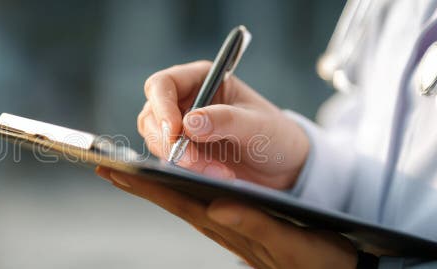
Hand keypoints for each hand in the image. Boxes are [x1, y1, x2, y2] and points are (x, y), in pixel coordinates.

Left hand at [96, 167, 356, 268]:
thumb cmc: (319, 258)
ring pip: (184, 202)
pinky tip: (176, 184)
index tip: (115, 170)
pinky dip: (182, 192)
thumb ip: (255, 226)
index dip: (146, 186)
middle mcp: (222, 227)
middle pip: (173, 200)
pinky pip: (202, 206)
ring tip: (130, 171)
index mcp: (230, 227)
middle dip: (140, 183)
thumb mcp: (292, 242)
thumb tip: (216, 207)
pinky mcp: (241, 227)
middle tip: (106, 165)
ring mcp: (230, 228)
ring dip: (156, 186)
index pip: (178, 202)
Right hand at [140, 60, 308, 188]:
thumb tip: (189, 123)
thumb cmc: (274, 135)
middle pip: (152, 116)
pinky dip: (187, 172)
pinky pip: (168, 162)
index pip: (163, 84)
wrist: (284, 167)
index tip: (175, 131)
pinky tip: (215, 176)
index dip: (162, 106)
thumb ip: (226, 120)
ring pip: (157, 141)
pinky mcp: (181, 153)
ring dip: (182, 160)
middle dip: (170, 142)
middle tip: (193, 162)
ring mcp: (180, 128)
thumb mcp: (257, 126)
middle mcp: (185, 100)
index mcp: (202, 79)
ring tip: (218, 172)